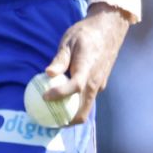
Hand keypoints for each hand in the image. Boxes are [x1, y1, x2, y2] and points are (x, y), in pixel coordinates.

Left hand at [42, 1, 131, 124]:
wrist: (109, 29)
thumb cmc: (85, 33)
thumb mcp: (69, 41)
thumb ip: (60, 59)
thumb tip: (48, 73)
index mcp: (88, 68)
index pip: (76, 87)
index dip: (60, 94)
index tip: (44, 97)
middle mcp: (95, 81)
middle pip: (83, 110)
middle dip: (66, 121)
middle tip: (47, 122)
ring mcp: (99, 85)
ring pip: (85, 107)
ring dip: (71, 115)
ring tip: (51, 118)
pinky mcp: (99, 84)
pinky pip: (86, 100)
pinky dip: (75, 105)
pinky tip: (61, 103)